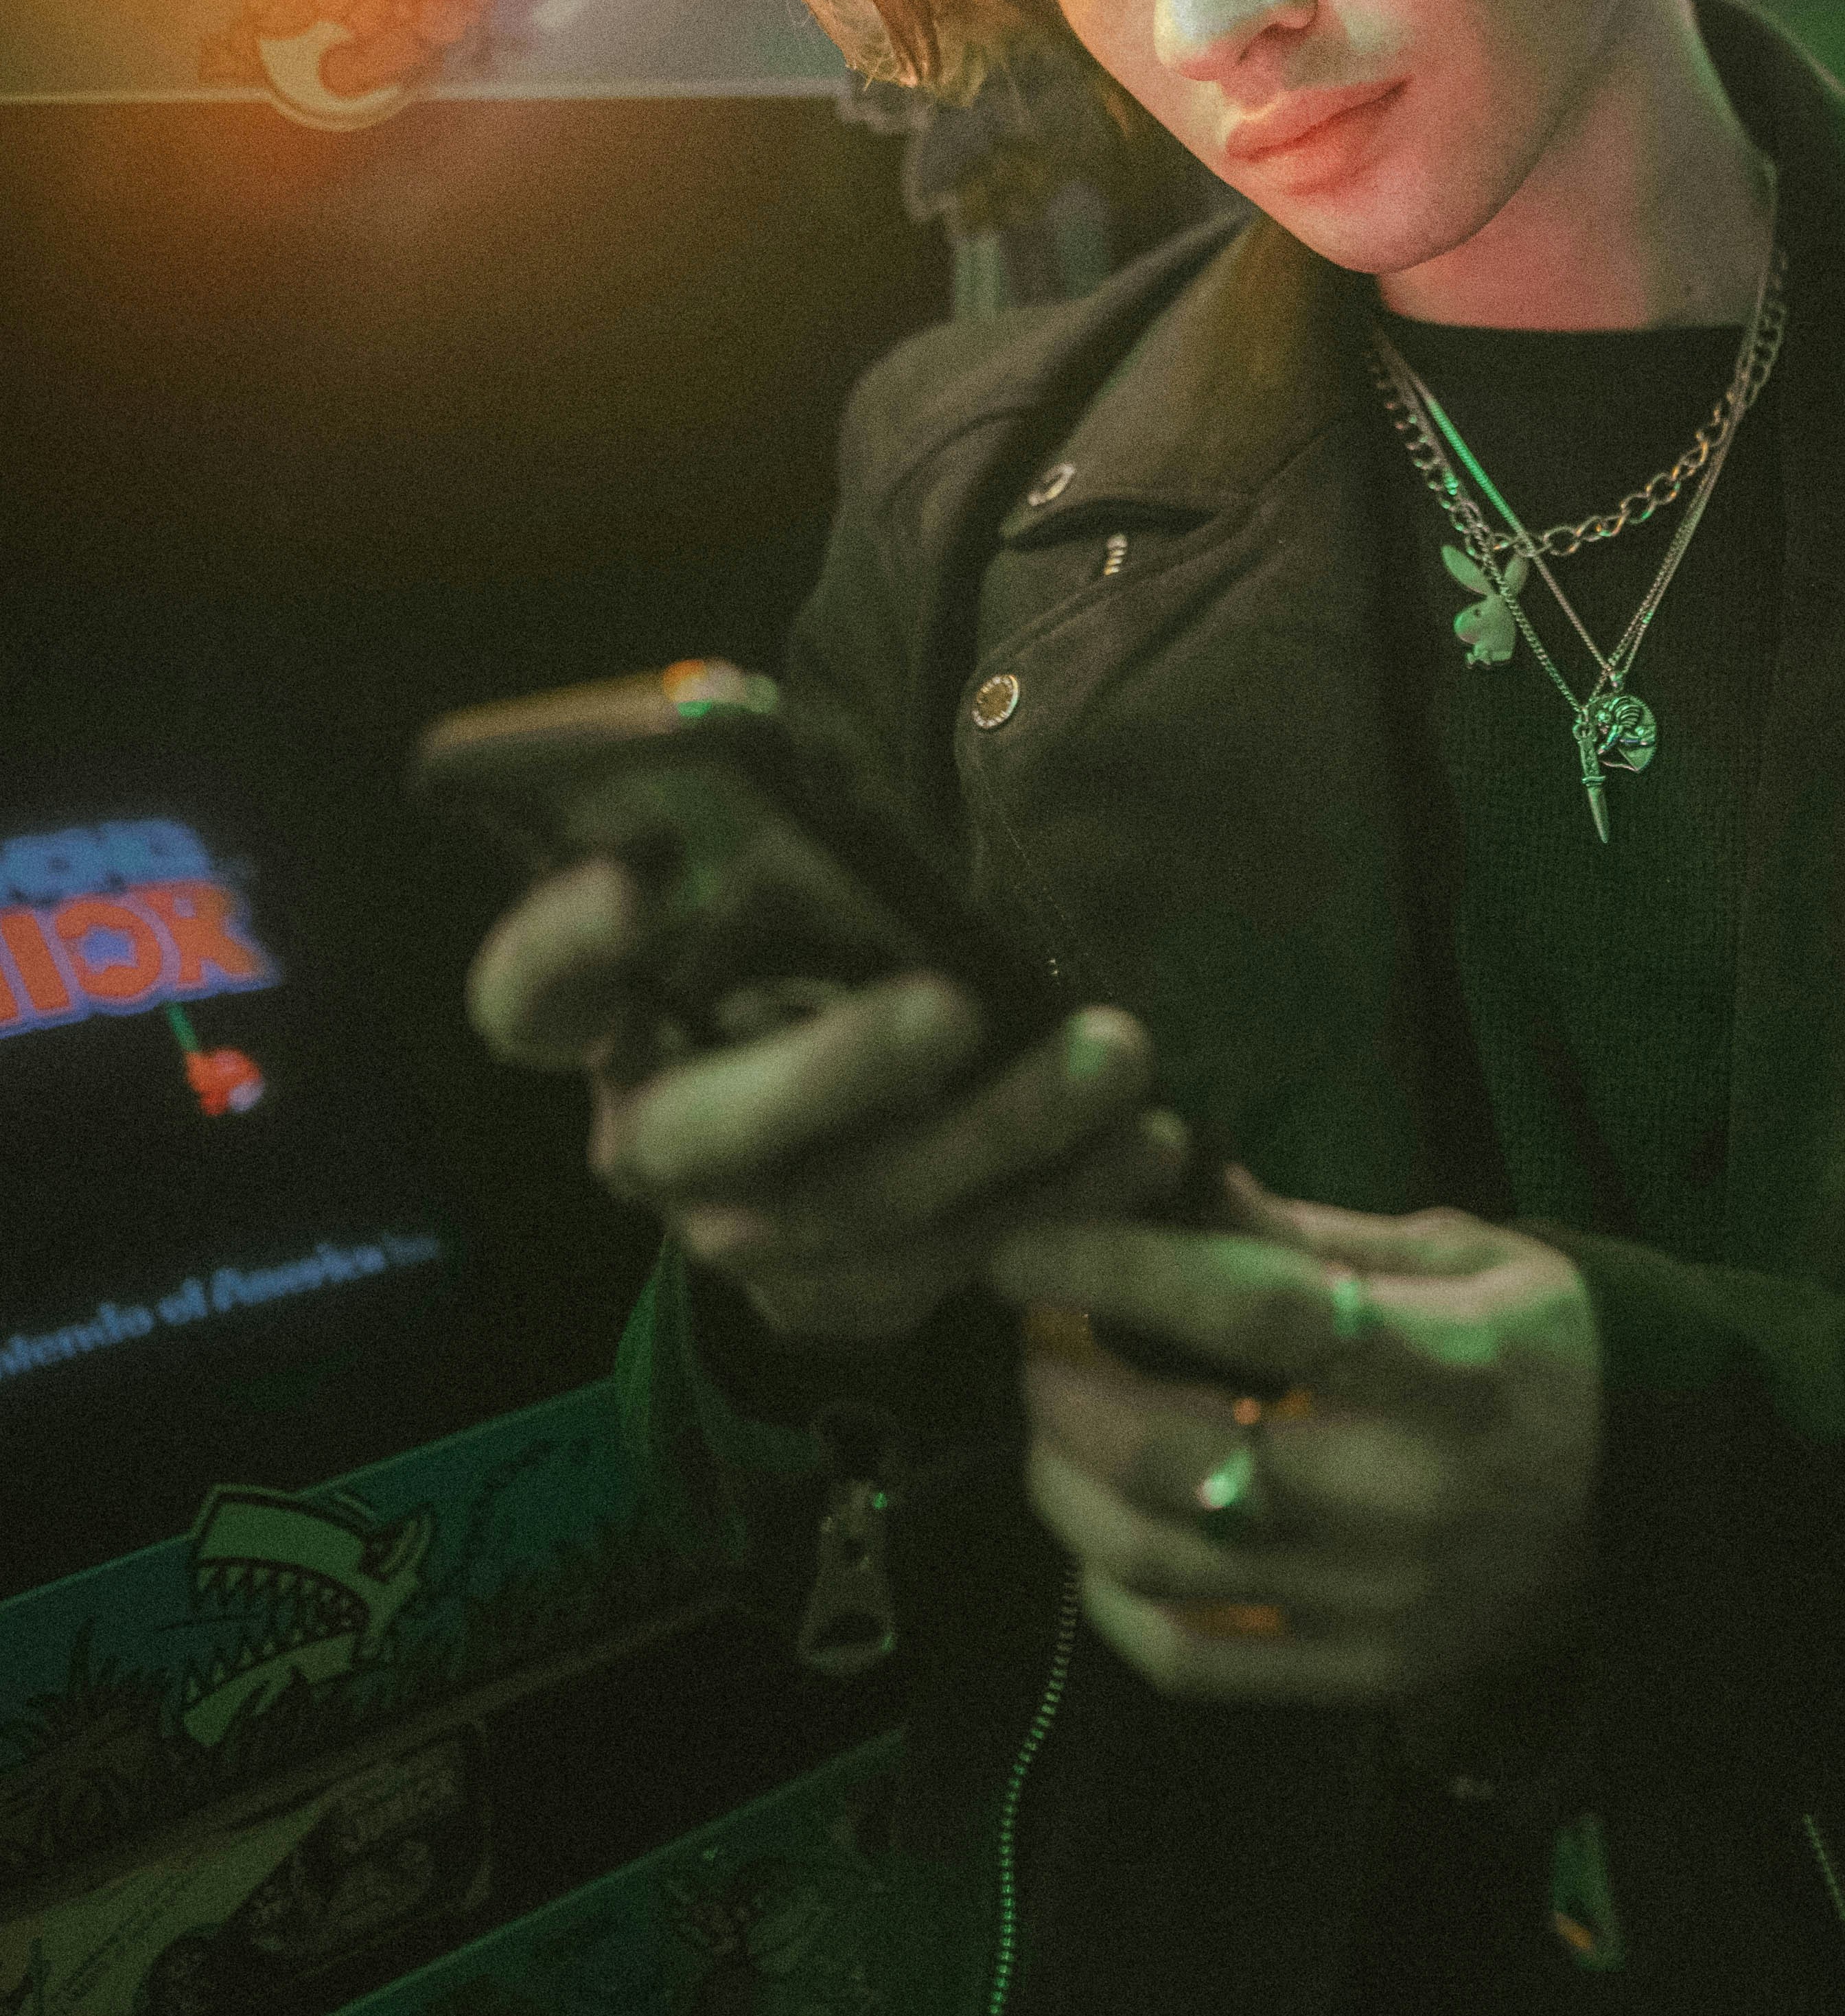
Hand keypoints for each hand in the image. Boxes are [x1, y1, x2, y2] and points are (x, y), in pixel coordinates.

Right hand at [464, 858, 1193, 1345]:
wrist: (865, 1105)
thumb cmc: (821, 954)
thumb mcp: (791, 886)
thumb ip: (772, 829)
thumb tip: (748, 717)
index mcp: (605, 1021)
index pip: (529, 992)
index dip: (565, 941)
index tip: (633, 879)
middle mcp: (648, 1140)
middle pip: (706, 1130)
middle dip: (834, 1070)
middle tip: (955, 1005)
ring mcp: (736, 1236)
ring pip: (852, 1213)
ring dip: (995, 1137)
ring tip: (1114, 1060)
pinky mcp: (834, 1298)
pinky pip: (941, 1272)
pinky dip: (1054, 1208)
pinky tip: (1144, 1149)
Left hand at [984, 1167, 1601, 1707]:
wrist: (1657, 1496)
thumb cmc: (1545, 1345)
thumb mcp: (1457, 1251)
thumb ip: (1306, 1232)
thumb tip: (1164, 1180)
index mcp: (1446, 1362)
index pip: (1256, 1314)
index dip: (1123, 1270)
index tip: (1026, 1245)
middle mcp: (1406, 1492)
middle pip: (1177, 1455)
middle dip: (1064, 1390)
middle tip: (1037, 1340)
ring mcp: (1381, 1599)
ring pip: (1159, 1563)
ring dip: (1065, 1487)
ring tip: (1053, 1428)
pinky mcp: (1363, 1673)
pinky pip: (1192, 1660)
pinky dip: (1111, 1601)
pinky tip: (1098, 1538)